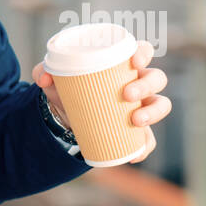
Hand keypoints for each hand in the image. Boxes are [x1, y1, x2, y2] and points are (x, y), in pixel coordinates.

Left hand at [31, 40, 170, 163]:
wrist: (67, 116)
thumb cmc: (69, 87)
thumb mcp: (54, 77)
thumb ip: (44, 71)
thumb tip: (44, 78)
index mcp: (124, 63)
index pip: (144, 50)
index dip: (144, 53)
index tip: (134, 61)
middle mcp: (139, 82)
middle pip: (157, 78)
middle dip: (146, 85)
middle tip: (127, 94)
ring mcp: (142, 106)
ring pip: (161, 105)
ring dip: (153, 112)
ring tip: (136, 120)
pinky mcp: (137, 131)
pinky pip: (149, 140)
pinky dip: (144, 147)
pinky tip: (134, 154)